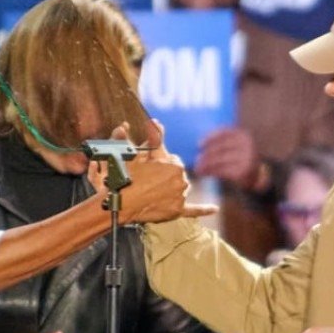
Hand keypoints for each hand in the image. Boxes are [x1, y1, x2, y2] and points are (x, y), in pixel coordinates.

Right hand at [95, 120, 216, 221]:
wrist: (118, 203)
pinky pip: (194, 210)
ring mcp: (180, 197)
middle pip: (178, 174)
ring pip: (181, 188)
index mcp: (174, 165)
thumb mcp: (138, 153)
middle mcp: (181, 180)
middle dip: (166, 174)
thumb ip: (151, 137)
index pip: (171, 159)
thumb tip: (155, 121)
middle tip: (147, 178)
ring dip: (172, 186)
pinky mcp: (176, 211)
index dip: (158, 162)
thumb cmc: (125, 176)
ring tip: (154, 190)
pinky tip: (214, 209)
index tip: (148, 165)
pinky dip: (204, 209)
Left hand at [195, 127, 260, 189]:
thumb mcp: (234, 146)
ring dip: (206, 165)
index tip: (198, 144)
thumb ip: (221, 142)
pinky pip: (222, 171)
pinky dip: (211, 172)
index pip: (224, 133)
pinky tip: (204, 173)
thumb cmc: (238, 158)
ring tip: (197, 168)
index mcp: (243, 135)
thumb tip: (198, 145)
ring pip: (220, 161)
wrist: (256, 175)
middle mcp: (246, 145)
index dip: (210, 138)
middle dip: (206, 154)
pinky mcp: (243, 171)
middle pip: (220, 148)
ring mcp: (246, 158)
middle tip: (196, 160)